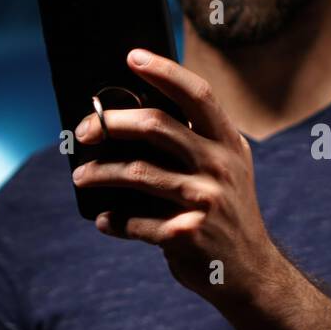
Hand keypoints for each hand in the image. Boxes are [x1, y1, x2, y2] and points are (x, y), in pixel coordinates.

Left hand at [72, 48, 285, 309]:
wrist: (250, 273)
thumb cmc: (222, 214)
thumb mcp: (222, 172)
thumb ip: (189, 146)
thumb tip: (123, 120)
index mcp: (228, 143)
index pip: (197, 94)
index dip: (165, 71)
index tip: (132, 56)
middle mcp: (221, 166)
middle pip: (156, 126)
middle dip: (111, 123)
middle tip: (83, 131)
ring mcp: (205, 201)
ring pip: (136, 173)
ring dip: (99, 173)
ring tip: (81, 175)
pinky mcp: (187, 234)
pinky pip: (134, 221)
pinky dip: (113, 220)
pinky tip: (104, 219)